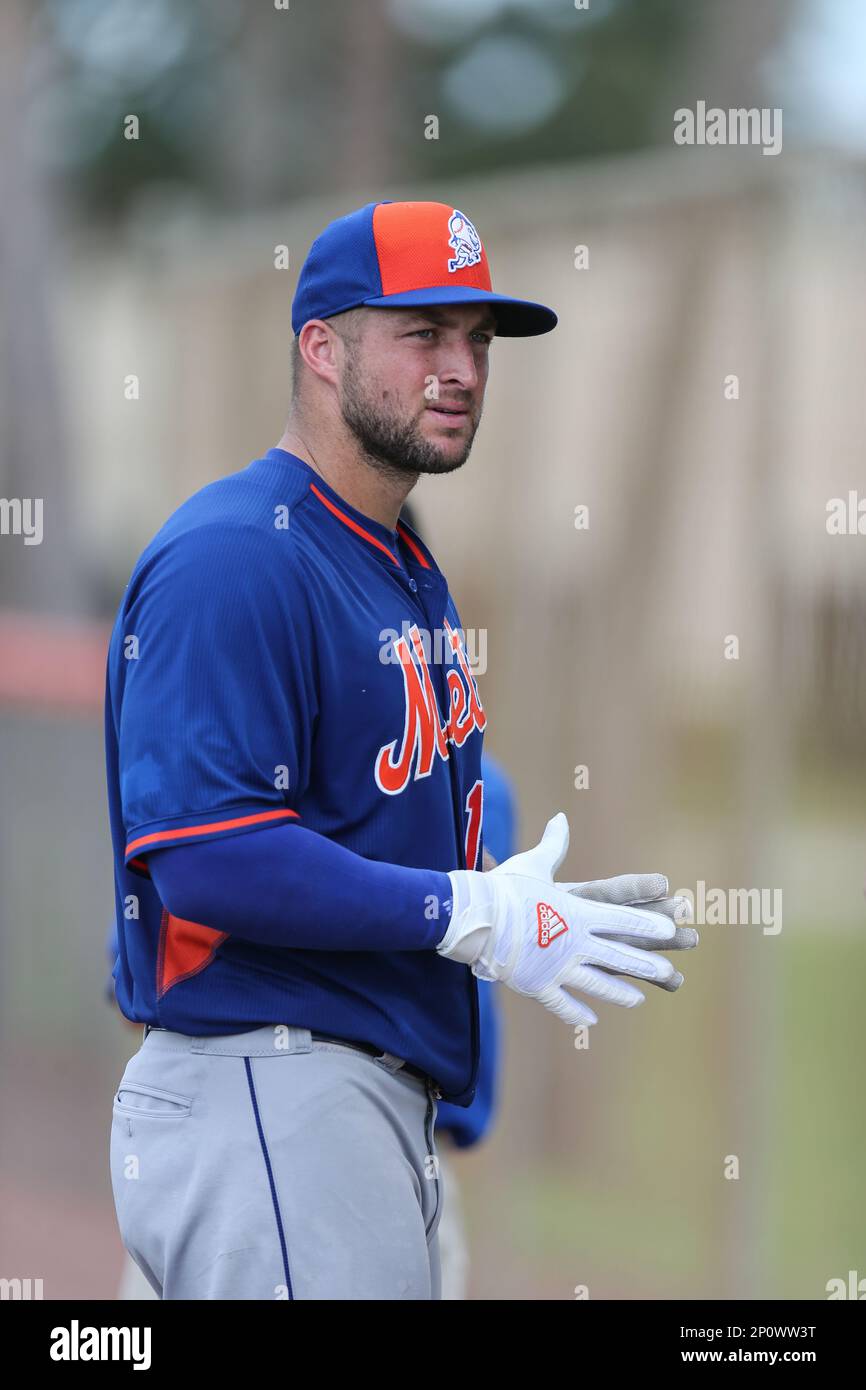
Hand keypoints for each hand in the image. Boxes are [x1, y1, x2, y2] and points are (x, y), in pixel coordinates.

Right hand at [438, 813, 691, 1027]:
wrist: (475, 918)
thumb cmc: (504, 888)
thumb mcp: (533, 864)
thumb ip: (553, 846)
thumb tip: (560, 818)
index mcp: (578, 912)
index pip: (622, 919)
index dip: (647, 924)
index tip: (670, 928)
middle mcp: (575, 941)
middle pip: (618, 955)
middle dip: (646, 965)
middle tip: (670, 973)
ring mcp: (559, 966)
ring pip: (597, 983)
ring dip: (619, 992)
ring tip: (638, 1000)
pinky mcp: (539, 985)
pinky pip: (562, 1003)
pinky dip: (576, 1012)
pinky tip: (590, 1020)